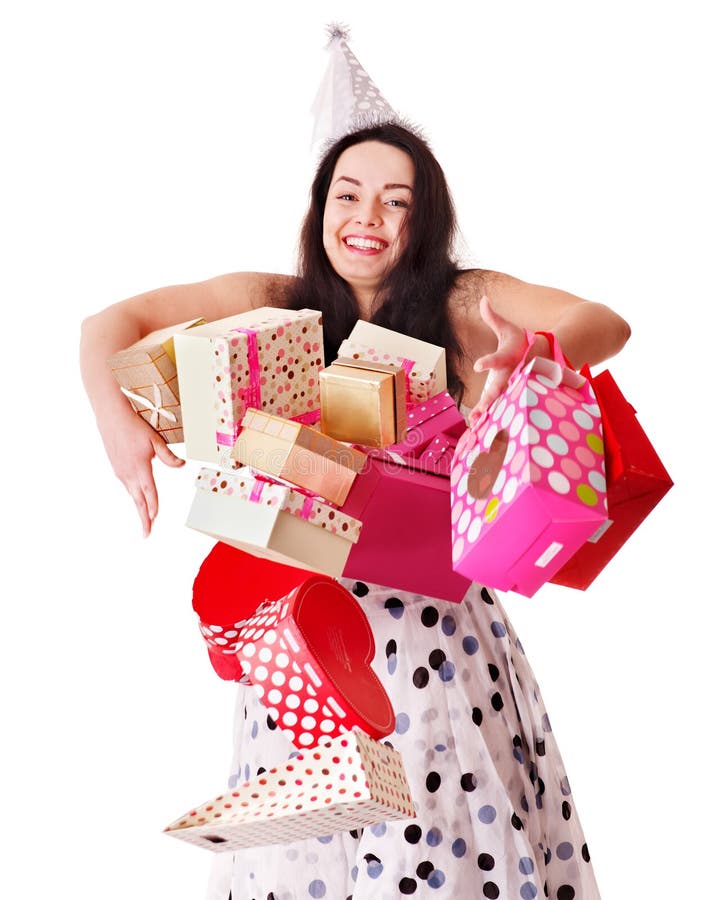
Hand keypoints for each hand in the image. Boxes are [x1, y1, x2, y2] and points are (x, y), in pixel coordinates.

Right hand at [99, 409, 184, 536]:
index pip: (149, 491)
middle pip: (138, 500)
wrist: (111, 417)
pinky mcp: (117, 469)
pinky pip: (128, 487)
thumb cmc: (135, 427)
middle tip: (147, 534)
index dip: (152, 505)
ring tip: (146, 521)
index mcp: (140, 467)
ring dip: (139, 508)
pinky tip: (138, 500)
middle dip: (144, 518)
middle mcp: (128, 473)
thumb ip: (168, 456)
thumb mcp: (155, 439)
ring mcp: (121, 472)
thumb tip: (182, 465)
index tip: (154, 518)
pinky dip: (135, 496)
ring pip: (133, 495)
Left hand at [469, 295, 529, 422]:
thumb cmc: (523, 343)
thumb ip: (493, 317)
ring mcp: (513, 387)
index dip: (489, 361)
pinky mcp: (512, 395)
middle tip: (479, 409)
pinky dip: (492, 418)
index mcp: (509, 357)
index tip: (479, 365)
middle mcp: (511, 374)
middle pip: (499, 387)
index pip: (498, 358)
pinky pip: (501, 408)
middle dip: (489, 399)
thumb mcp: (508, 329)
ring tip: (475, 422)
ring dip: (489, 412)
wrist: (546, 357)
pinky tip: (479, 429)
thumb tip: (482, 299)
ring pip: (501, 402)